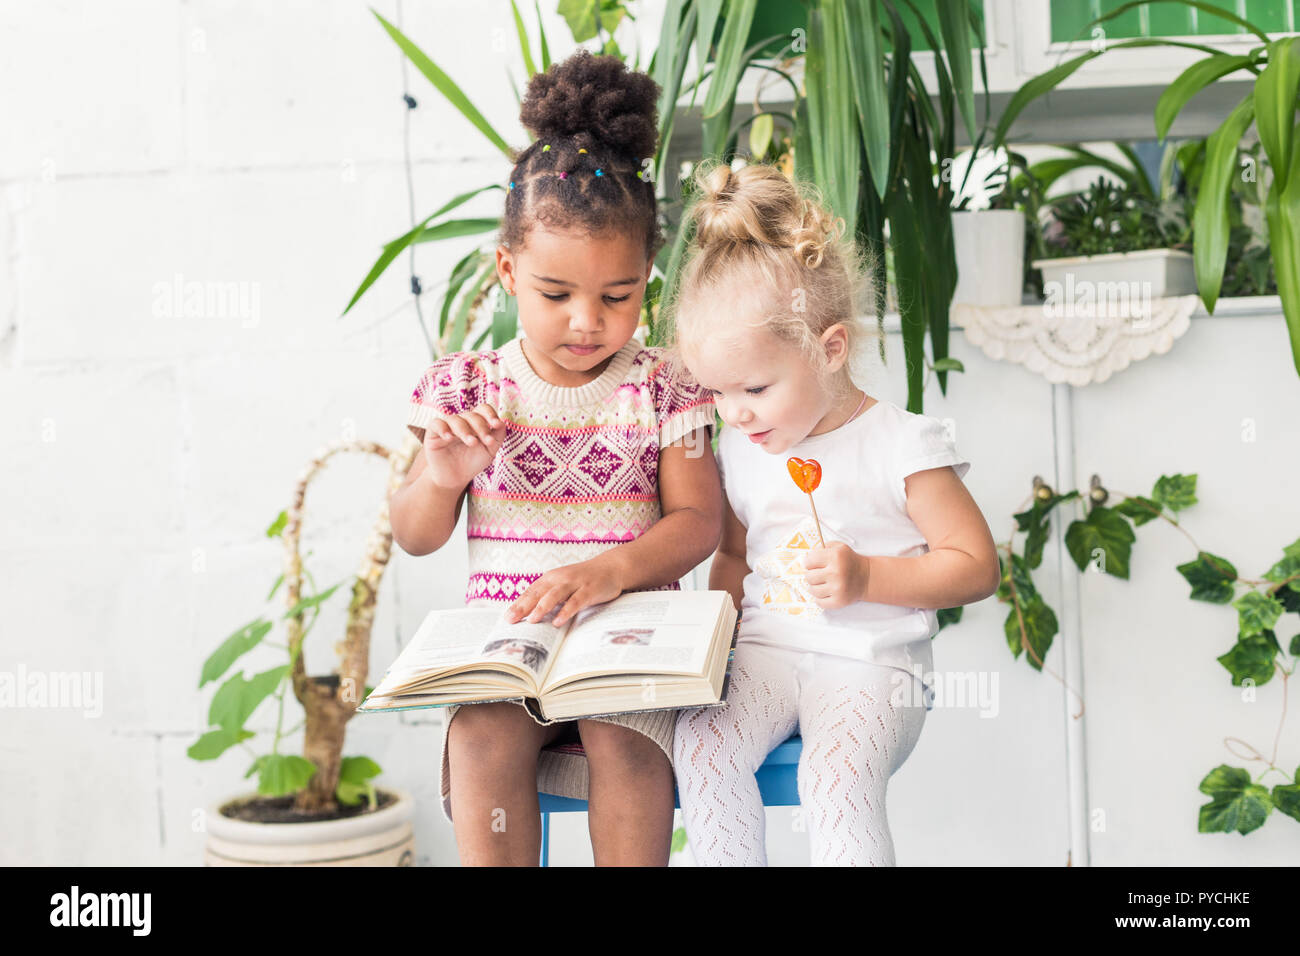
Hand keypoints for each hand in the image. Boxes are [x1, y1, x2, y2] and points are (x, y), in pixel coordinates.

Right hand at [422, 403, 506, 490]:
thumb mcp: (489, 451)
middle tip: (487, 441)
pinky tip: (449, 438)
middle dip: (481, 427)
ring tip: (472, 443)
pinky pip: (436, 424)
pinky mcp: (433, 433)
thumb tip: (502, 422)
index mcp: (476, 422)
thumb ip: (498, 436)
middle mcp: (462, 421)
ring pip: (455, 420)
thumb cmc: (472, 462)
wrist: (454, 479)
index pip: (483, 409)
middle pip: (472, 416)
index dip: (490, 414)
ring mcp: (447, 426)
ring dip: (465, 430)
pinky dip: (443, 429)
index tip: (496, 424)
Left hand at [505, 554, 625, 627]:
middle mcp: (560, 579)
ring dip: (542, 607)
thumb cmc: (583, 580)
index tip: (507, 618)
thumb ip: (549, 596)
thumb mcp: (563, 585)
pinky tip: (557, 621)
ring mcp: (575, 583)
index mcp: (551, 578)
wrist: (611, 568)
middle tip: (512, 619)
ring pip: (555, 595)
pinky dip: (566, 611)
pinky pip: (576, 601)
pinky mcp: (589, 590)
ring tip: (532, 620)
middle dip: (524, 606)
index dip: (518, 604)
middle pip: (539, 593)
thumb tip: (529, 615)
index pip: (531, 592)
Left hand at [803, 542, 868, 609]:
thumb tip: (805, 557)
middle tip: (818, 574)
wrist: (867, 577)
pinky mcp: (839, 601)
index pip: (809, 561)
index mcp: (835, 557)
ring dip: (814, 587)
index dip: (809, 563)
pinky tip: (825, 592)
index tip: (812, 564)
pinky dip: (819, 598)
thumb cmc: (849, 561)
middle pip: (809, 576)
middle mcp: (836, 573)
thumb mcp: (838, 547)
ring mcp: (837, 588)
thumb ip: (821, 548)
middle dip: (811, 575)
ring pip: (812, 590)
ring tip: (822, 583)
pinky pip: (819, 602)